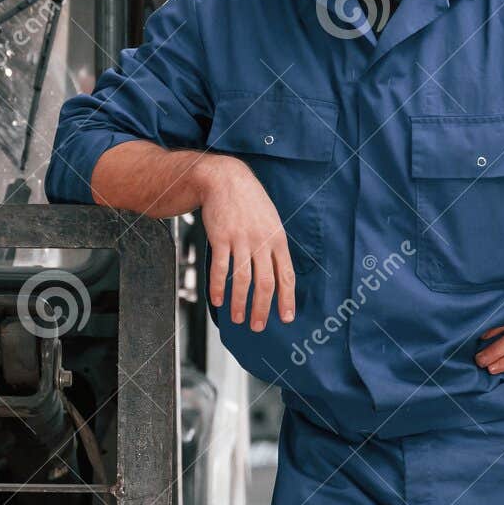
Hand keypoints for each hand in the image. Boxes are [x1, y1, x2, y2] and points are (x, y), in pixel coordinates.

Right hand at [195, 155, 295, 331]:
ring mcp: (241, 239)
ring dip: (240, 303)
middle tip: (258, 326)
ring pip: (243, 279)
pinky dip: (218, 286)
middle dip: (262, 309)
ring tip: (238, 318)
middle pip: (265, 283)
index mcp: (278, 239)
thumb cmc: (249, 202)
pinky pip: (220, 267)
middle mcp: (262, 241)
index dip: (287, 299)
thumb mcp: (271, 220)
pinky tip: (217, 299)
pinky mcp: (221, 237)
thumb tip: (277, 275)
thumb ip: (274, 246)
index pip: (286, 275)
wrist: (226, 179)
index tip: (286, 318)